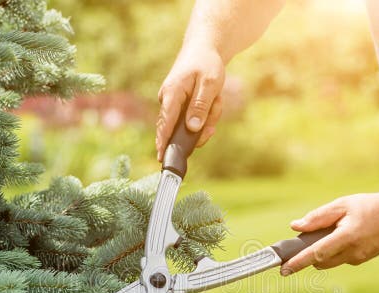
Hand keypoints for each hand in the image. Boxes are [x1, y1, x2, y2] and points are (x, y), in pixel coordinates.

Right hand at [156, 46, 224, 160]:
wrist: (204, 48)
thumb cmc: (206, 63)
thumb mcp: (209, 84)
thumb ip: (200, 106)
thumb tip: (192, 129)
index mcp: (172, 93)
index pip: (165, 123)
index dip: (163, 141)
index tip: (161, 157)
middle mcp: (168, 100)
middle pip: (180, 129)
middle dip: (202, 128)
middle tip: (215, 113)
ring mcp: (173, 104)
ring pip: (191, 125)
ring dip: (209, 116)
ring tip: (216, 98)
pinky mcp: (181, 107)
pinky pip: (195, 120)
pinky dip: (208, 113)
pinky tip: (214, 100)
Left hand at [279, 190, 378, 275]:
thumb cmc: (369, 205)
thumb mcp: (342, 205)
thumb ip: (318, 217)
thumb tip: (296, 227)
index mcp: (347, 237)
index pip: (316, 253)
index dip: (298, 262)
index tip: (283, 269)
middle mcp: (354, 252)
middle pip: (321, 261)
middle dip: (310, 255)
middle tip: (304, 242)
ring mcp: (360, 258)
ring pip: (331, 261)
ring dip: (324, 252)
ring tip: (334, 231)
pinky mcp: (364, 259)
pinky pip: (343, 259)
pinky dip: (337, 250)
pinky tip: (347, 235)